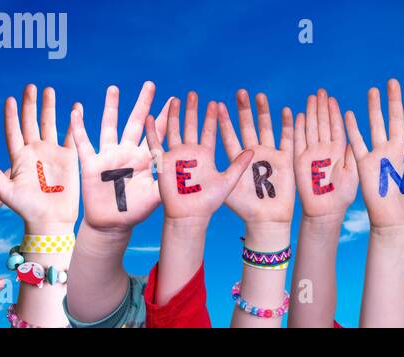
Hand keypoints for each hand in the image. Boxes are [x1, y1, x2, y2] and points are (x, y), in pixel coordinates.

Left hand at [0, 85, 79, 233]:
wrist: (50, 220)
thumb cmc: (26, 209)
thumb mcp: (4, 192)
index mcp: (18, 157)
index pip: (13, 130)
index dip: (11, 115)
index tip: (10, 99)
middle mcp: (34, 151)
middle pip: (31, 122)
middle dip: (30, 104)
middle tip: (31, 86)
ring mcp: (52, 153)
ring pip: (50, 124)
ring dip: (49, 107)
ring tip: (48, 91)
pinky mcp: (69, 158)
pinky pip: (71, 135)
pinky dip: (73, 122)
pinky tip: (75, 108)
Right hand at [74, 82, 168, 231]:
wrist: (113, 224)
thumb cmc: (136, 211)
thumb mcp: (156, 196)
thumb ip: (167, 182)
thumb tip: (185, 172)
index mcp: (145, 159)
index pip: (157, 133)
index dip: (165, 117)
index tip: (174, 99)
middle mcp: (128, 152)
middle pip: (136, 122)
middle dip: (143, 104)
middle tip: (150, 84)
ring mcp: (109, 156)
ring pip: (110, 126)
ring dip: (111, 107)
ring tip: (114, 88)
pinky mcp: (91, 164)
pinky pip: (83, 143)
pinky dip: (78, 128)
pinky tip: (77, 111)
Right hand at [146, 92, 253, 222]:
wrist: (190, 215)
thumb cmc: (209, 202)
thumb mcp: (228, 181)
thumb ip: (239, 165)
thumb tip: (253, 150)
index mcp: (205, 154)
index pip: (208, 131)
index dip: (211, 117)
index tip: (215, 102)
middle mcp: (190, 152)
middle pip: (190, 126)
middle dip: (192, 110)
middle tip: (193, 93)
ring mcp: (176, 156)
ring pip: (173, 130)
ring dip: (173, 115)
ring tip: (174, 100)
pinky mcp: (163, 163)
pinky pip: (156, 144)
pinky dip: (152, 131)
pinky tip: (150, 117)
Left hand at [219, 89, 295, 223]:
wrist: (267, 220)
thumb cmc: (245, 208)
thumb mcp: (228, 187)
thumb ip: (220, 170)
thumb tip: (203, 154)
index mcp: (237, 159)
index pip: (228, 135)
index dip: (224, 121)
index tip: (217, 104)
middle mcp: (253, 153)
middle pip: (247, 126)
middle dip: (244, 110)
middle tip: (240, 92)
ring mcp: (269, 155)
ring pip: (266, 128)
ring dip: (263, 112)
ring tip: (259, 96)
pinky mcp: (285, 160)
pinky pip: (288, 139)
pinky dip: (288, 126)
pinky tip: (287, 111)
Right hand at [293, 89, 359, 218]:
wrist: (326, 212)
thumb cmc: (342, 196)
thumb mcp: (354, 173)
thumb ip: (352, 155)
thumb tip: (356, 136)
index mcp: (338, 151)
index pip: (336, 127)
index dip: (334, 113)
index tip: (333, 98)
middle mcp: (324, 150)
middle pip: (322, 123)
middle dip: (321, 107)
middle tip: (321, 91)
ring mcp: (311, 154)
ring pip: (310, 129)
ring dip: (309, 113)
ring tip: (310, 98)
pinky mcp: (299, 162)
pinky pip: (297, 142)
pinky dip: (296, 129)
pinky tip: (295, 115)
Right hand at [346, 79, 403, 227]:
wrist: (397, 222)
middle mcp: (396, 149)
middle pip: (395, 119)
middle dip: (393, 101)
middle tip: (392, 82)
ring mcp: (380, 154)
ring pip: (376, 125)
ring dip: (374, 108)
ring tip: (373, 90)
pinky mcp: (365, 163)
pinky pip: (357, 142)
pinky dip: (353, 129)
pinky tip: (349, 114)